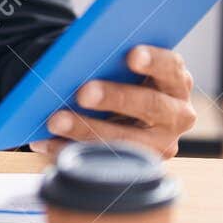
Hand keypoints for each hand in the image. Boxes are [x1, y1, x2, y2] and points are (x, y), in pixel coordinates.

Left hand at [32, 46, 196, 159]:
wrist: (122, 113)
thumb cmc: (119, 81)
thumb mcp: (122, 69)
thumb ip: (111, 61)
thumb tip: (76, 59)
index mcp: (176, 82)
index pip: (172, 67)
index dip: (153, 60)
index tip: (131, 55)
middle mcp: (177, 115)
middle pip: (150, 105)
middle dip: (115, 97)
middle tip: (83, 92)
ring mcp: (161, 145)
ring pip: (125, 140)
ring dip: (86, 130)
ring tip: (55, 121)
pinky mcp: (137, 168)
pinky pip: (103, 162)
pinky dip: (70, 149)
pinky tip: (45, 141)